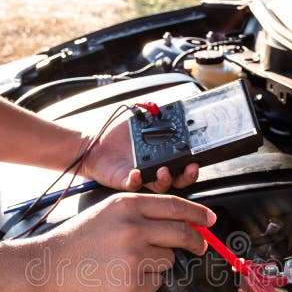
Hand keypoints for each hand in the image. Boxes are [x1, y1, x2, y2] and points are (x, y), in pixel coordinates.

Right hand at [24, 193, 214, 291]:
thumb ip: (142, 214)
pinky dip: (144, 283)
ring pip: (169, 259)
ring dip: (157, 263)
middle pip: (183, 233)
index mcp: (128, 205)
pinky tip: (121, 277)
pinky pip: (155, 282)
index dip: (199, 214)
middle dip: (195, 242)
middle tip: (198, 246)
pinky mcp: (132, 282)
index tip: (210, 220)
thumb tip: (178, 222)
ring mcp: (134, 256)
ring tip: (127, 262)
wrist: (48, 265)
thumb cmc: (77, 240)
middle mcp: (134, 228)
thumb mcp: (109, 212)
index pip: (176, 206)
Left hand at [80, 118, 199, 192]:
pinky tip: (136, 173)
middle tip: (190, 168)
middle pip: (178, 179)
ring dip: (165, 180)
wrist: (93, 142)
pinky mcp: (125, 181)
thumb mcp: (139, 120)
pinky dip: (136, 180)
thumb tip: (169, 106)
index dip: (192, 162)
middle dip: (187, 176)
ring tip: (164, 170)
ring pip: (160, 186)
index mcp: (162, 154)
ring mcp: (142, 176)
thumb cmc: (116, 134)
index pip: (183, 162)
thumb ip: (155, 115)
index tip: (198, 156)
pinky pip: (133, 185)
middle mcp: (155, 168)